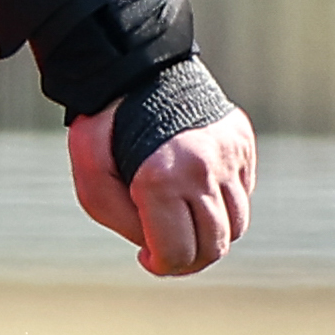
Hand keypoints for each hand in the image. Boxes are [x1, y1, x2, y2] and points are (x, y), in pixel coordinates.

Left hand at [68, 97, 256, 276]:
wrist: (135, 68)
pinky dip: (222, 203)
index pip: (179, 253)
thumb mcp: (91, 180)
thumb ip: (125, 223)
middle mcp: (204, 167)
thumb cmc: (105, 129)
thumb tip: (160, 247)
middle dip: (189, 260)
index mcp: (163, 178)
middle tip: (167, 252)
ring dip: (209, 233)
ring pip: (236, 224)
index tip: (147, 258)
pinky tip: (195, 191)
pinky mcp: (243, 142)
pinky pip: (243, 193)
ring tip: (182, 223)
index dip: (162, 266)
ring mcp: (229, 154)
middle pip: (214, 246)